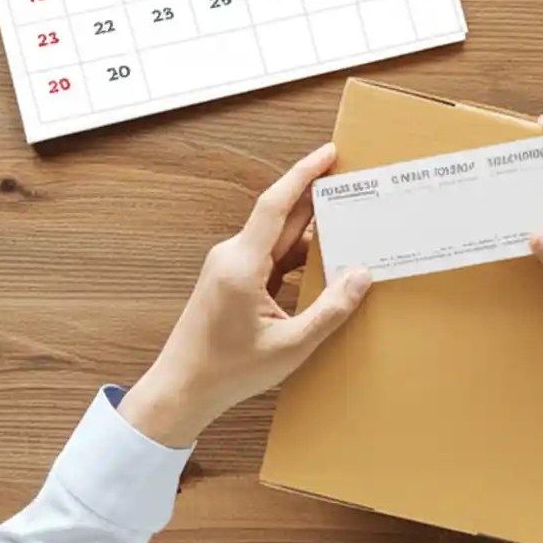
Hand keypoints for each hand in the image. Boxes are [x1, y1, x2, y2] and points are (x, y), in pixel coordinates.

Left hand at [118, 144, 371, 447]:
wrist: (181, 389)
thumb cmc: (228, 371)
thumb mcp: (290, 346)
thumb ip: (329, 310)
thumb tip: (361, 275)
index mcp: (242, 265)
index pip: (275, 205)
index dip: (303, 174)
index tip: (329, 153)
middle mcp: (232, 257)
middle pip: (280, 217)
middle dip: (316, 198)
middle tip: (354, 184)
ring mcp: (230, 268)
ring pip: (277, 239)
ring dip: (310, 233)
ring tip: (349, 225)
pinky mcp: (232, 281)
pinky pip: (271, 258)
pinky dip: (297, 256)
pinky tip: (325, 264)